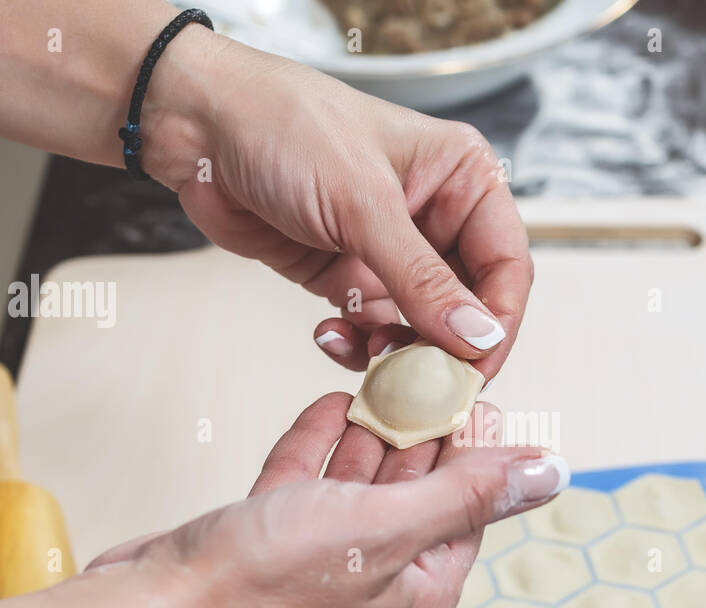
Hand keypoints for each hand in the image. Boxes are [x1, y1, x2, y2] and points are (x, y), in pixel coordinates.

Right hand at [89, 394, 566, 607]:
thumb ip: (468, 494)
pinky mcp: (268, 553)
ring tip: (384, 379)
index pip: (468, 511)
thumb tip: (551, 472)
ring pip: (359, 492)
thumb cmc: (260, 587)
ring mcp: (319, 574)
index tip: (475, 392)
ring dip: (371, 435)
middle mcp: (375, 593)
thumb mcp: (385, 527)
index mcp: (418, 600)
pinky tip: (330, 407)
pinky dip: (319, 450)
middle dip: (421, 434)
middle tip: (427, 373)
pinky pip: (308, 492)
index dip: (474, 447)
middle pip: (416, 498)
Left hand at [144, 31, 531, 380]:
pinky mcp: (350, 278)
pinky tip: (328, 335)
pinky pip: (373, 331)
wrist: (198, 128)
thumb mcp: (362, 204)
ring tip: (367, 358)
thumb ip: (422, 279)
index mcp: (462, 179)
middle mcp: (435, 217)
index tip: (475, 367)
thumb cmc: (285, 128)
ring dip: (397, 353)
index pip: (507, 265)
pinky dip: (356, 347)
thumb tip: (478, 338)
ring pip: (422, 328)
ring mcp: (392, 252)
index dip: (498, 321)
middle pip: (470, 306)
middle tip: (419, 381)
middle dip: (444, 347)